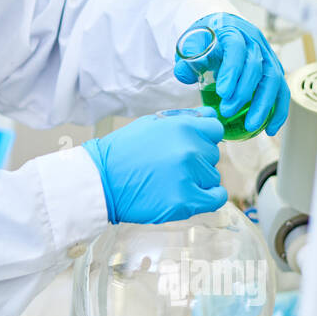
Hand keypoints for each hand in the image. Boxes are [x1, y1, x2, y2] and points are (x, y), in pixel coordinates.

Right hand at [82, 107, 227, 223]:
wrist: (101, 180)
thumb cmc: (123, 151)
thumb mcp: (151, 124)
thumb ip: (184, 119)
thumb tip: (210, 114)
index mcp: (183, 127)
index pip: (216, 129)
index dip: (204, 138)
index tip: (189, 147)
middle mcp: (190, 149)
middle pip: (213, 154)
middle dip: (197, 160)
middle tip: (170, 166)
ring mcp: (189, 176)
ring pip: (212, 176)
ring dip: (198, 179)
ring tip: (170, 180)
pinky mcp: (186, 201)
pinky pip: (216, 198)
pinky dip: (207, 197)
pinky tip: (190, 195)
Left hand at [174, 13, 289, 134]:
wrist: (221, 30)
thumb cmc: (206, 40)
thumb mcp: (191, 45)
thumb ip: (186, 59)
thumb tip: (184, 75)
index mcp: (232, 31)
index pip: (236, 49)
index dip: (232, 71)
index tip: (222, 93)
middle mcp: (254, 42)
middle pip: (257, 67)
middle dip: (243, 93)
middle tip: (226, 111)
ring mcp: (267, 55)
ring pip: (274, 80)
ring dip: (264, 105)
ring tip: (251, 126)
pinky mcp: (274, 70)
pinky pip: (282, 90)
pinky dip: (279, 111)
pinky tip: (270, 129)